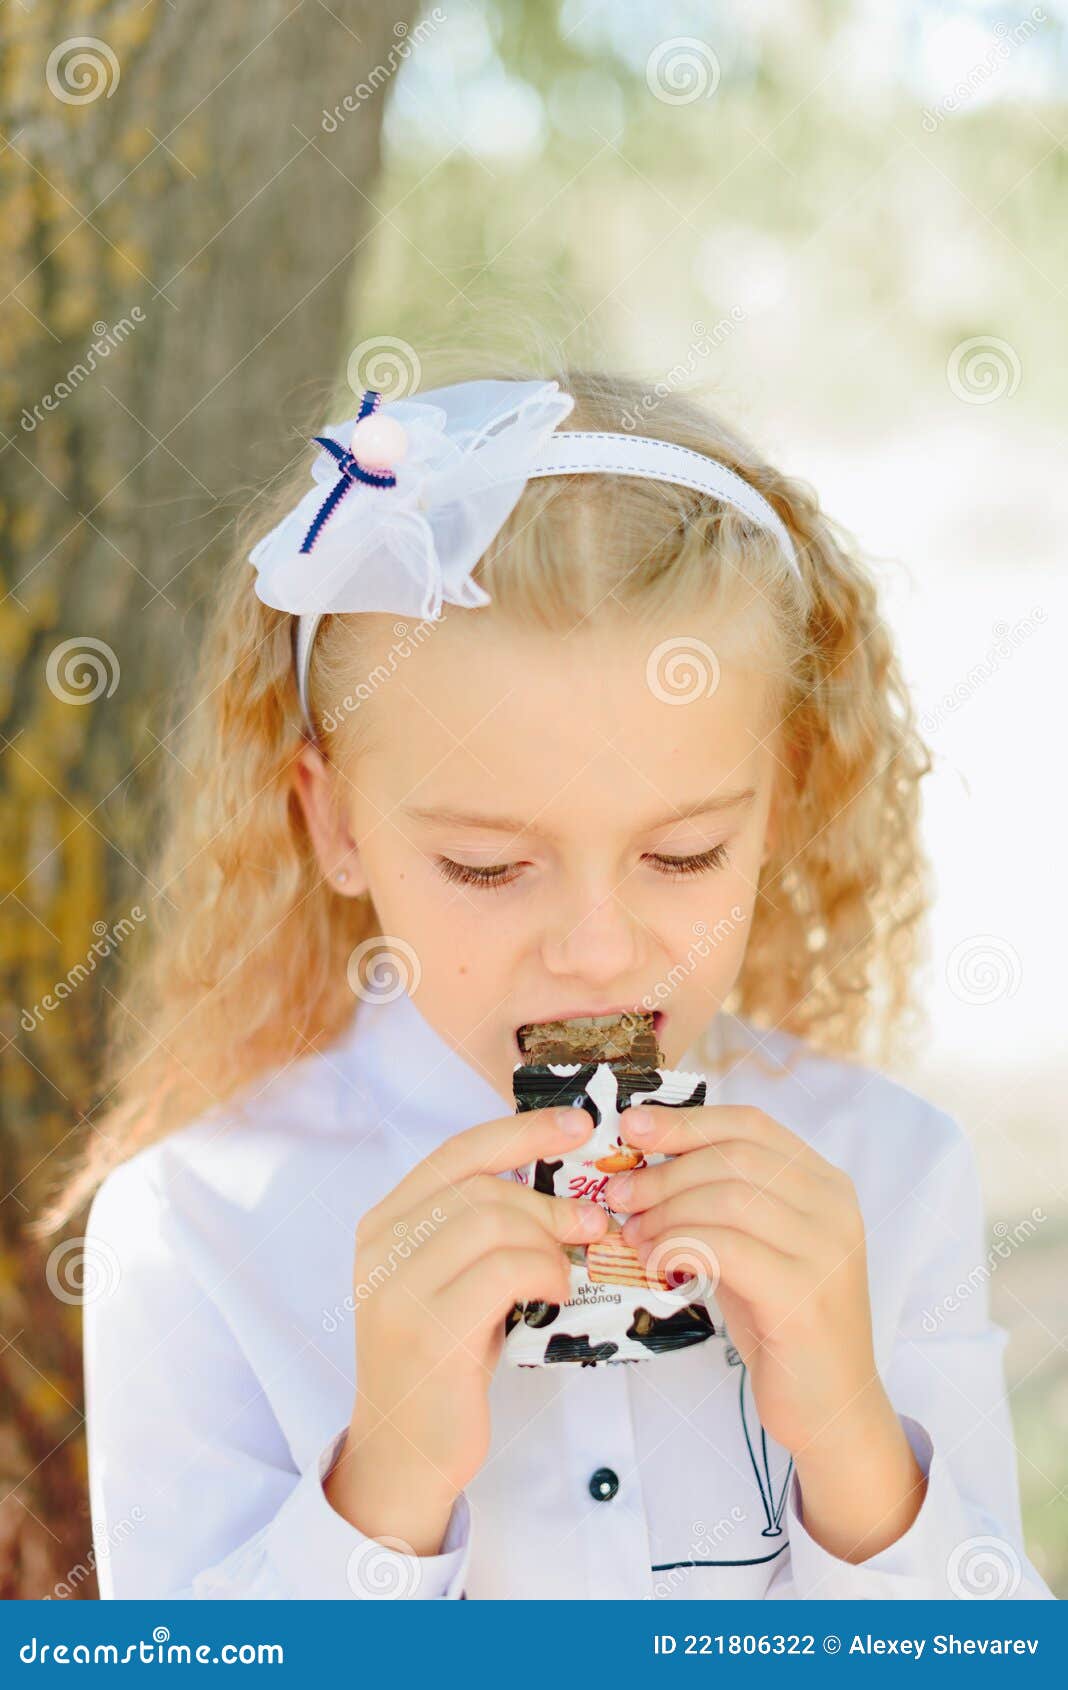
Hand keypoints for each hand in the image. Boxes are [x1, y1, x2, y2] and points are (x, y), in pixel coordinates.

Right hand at [325, 1106, 606, 1554]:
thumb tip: (560, 1185)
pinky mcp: (427, 1331)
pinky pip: (502, 1271)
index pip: (457, 1152)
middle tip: (591, 1223)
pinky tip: (558, 1294)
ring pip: (492, 1222)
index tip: (578, 1124)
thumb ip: (481, 1231)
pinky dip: (544, 1273)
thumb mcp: (451, 1282)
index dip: (521, 1131)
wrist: (404, 1452)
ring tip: (573, 1266)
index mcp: (383, 1224)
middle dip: (547, 1200)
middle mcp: (380, 1247)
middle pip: (480, 1186)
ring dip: (549, 1239)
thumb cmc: (442, 1360)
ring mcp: (397, 1289)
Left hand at [604, 1103, 925, 1559]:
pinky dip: (681, 1246)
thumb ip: (716, 1204)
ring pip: (729, 1197)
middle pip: (734, 1157)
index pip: (750, 1125)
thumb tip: (639, 1166)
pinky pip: (728, 1248)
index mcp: (824, 1184)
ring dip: (667, 1211)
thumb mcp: (751, 1246)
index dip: (686, 1120)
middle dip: (665, 1170)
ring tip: (634, 1235)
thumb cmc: (780, 1322)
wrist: (831, 1407)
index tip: (631, 1125)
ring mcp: (826, 1250)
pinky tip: (657, 1262)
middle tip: (620, 1194)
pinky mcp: (805, 1296)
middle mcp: (834, 1207)